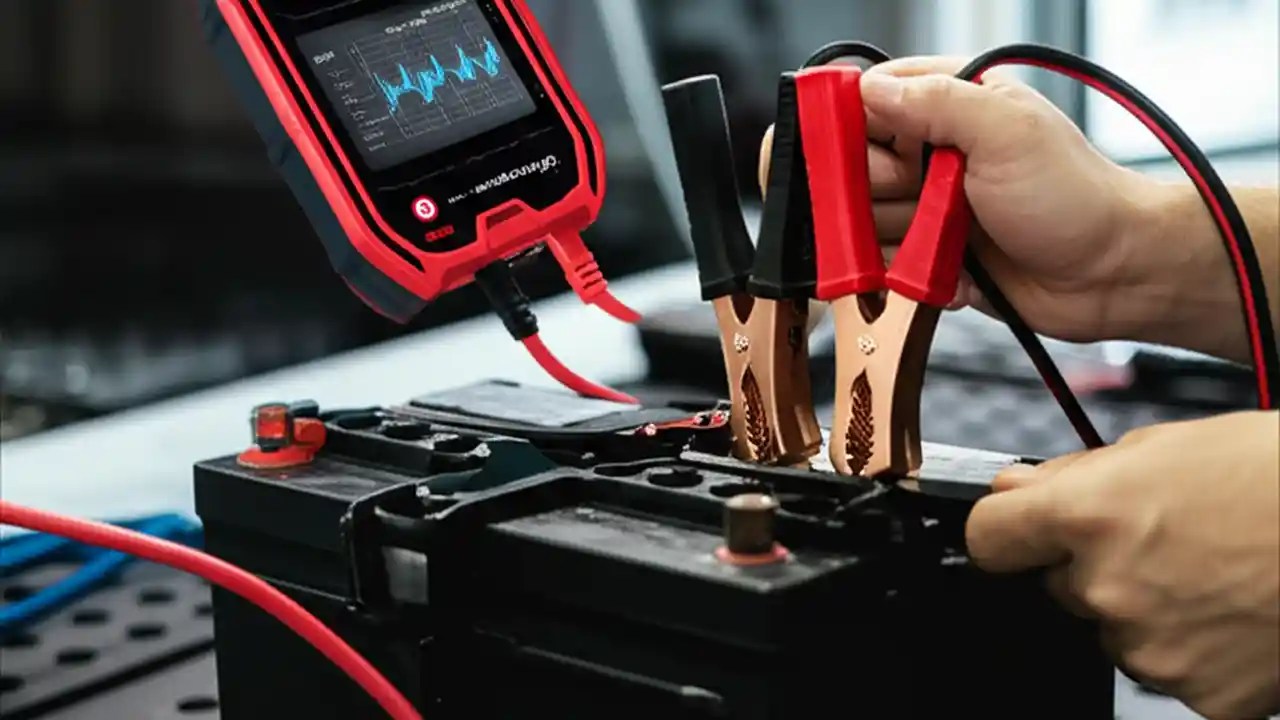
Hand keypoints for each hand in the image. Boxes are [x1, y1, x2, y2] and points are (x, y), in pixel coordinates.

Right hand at [760, 56, 1193, 345]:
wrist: (1114, 275)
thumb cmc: (1076, 196)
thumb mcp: (1006, 131)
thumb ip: (934, 101)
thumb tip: (866, 88)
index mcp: (945, 102)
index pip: (860, 100)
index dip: (840, 128)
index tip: (841, 155)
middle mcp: (929, 151)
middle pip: (848, 169)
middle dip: (875, 193)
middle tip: (923, 195)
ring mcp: (927, 205)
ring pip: (863, 224)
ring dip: (901, 239)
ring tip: (952, 237)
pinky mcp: (929, 254)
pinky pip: (886, 267)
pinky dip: (912, 275)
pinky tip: (953, 269)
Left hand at [967, 412, 1279, 719]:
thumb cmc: (1277, 477)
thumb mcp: (1165, 447)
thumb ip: (1075, 474)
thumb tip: (1014, 487)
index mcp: (1090, 515)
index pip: (988, 537)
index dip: (1006, 530)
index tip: (1021, 530)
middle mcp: (1109, 586)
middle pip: (1058, 585)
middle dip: (1093, 563)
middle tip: (1166, 540)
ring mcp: (1153, 647)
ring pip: (1113, 630)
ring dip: (1143, 608)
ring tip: (1212, 573)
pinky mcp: (1202, 695)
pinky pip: (1168, 671)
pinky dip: (1192, 649)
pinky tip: (1232, 613)